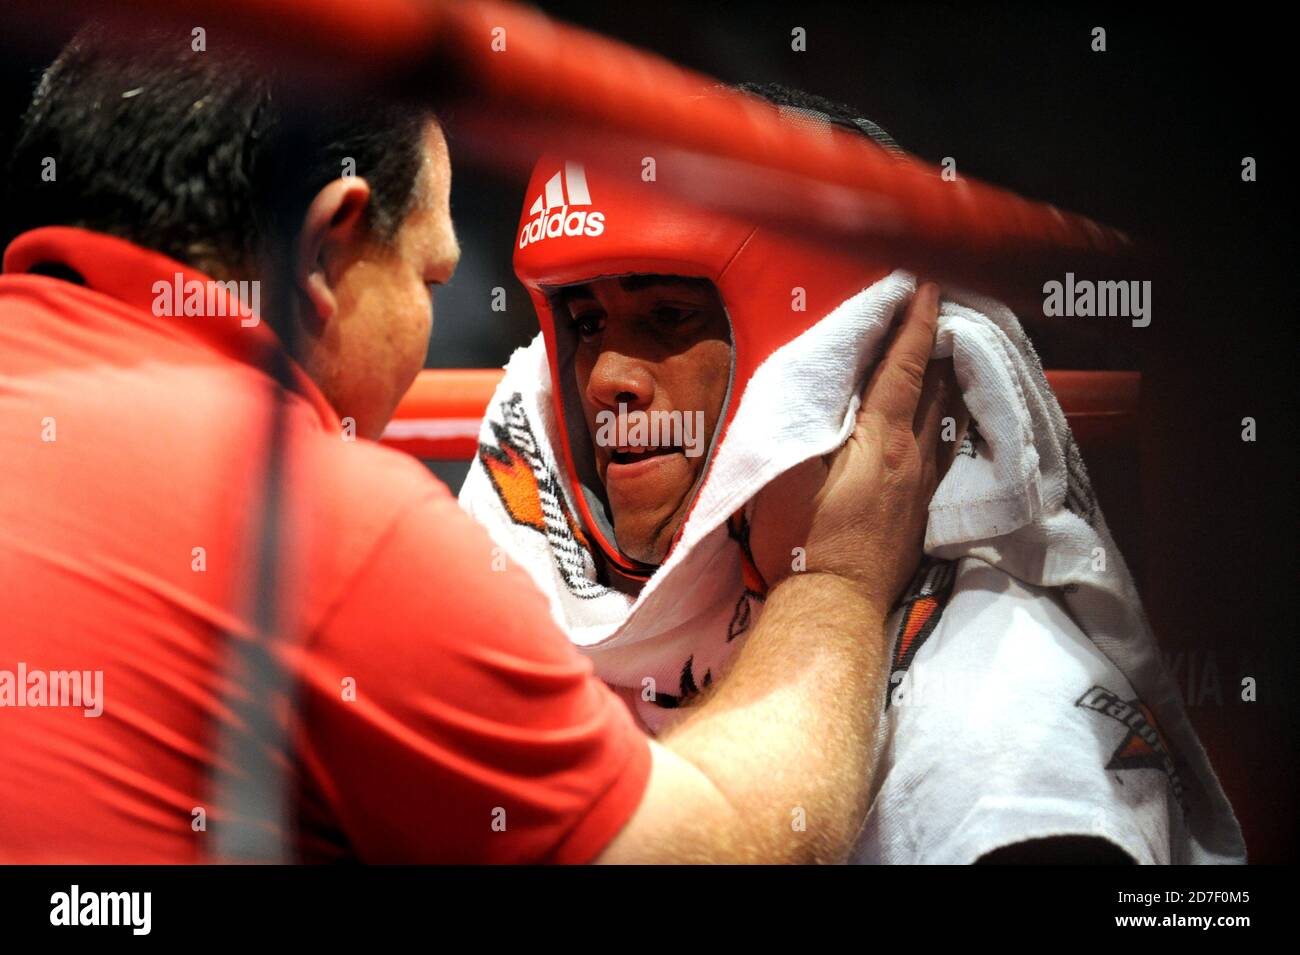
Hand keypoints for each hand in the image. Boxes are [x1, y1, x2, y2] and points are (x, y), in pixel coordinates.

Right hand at [749, 281, 965, 614]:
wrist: (833, 604)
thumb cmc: (803, 539)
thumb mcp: (791, 472)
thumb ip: (812, 424)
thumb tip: (827, 387)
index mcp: (884, 439)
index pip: (905, 367)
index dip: (916, 325)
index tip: (929, 288)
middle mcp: (915, 456)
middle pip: (936, 385)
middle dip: (939, 343)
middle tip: (942, 308)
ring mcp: (922, 486)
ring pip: (944, 418)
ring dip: (946, 379)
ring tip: (945, 353)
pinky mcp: (921, 511)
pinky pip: (942, 449)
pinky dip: (944, 418)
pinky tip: (940, 418)